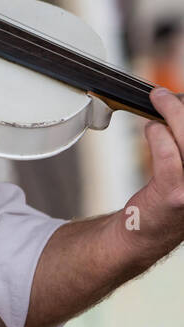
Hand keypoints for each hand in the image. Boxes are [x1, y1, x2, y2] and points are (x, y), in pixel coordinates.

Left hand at [133, 88, 183, 240]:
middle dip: (183, 108)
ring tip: (158, 101)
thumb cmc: (170, 195)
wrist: (146, 232)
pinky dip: (159, 136)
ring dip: (172, 113)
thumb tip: (181, 104)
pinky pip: (169, 156)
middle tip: (165, 95)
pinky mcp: (177, 194)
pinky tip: (152, 128)